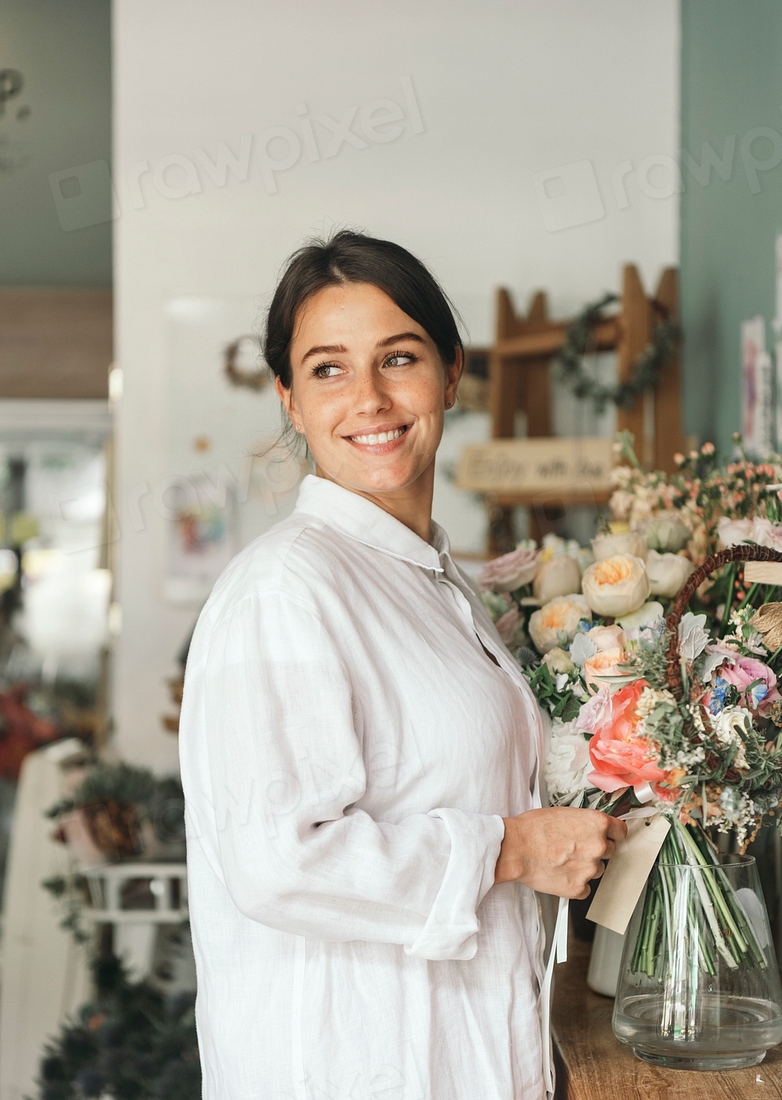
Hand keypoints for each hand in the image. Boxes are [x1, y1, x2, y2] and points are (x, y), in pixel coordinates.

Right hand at [493, 807, 627, 898]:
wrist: (516, 848)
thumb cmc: (533, 828)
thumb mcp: (564, 813)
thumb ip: (585, 823)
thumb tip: (591, 829)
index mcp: (597, 824)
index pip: (621, 831)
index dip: (612, 834)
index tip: (609, 837)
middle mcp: (598, 847)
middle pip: (610, 851)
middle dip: (595, 850)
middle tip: (576, 847)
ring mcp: (590, 869)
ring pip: (597, 870)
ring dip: (585, 867)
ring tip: (563, 860)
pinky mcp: (578, 888)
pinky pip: (584, 888)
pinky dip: (575, 883)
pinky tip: (560, 873)